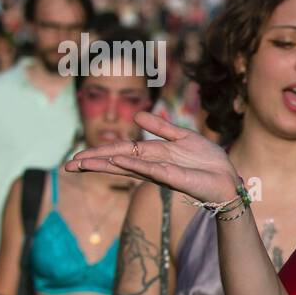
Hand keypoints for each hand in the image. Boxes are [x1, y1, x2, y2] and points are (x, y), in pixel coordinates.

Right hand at [64, 112, 238, 204]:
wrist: (227, 177)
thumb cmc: (207, 161)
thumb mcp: (182, 136)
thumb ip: (160, 127)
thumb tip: (136, 117)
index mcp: (153, 155)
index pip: (119, 153)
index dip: (99, 154)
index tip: (76, 159)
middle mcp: (152, 165)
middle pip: (117, 161)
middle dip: (93, 162)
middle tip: (68, 166)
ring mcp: (160, 172)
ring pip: (127, 167)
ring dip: (104, 164)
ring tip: (81, 164)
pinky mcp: (173, 177)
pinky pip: (149, 169)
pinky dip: (133, 164)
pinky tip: (116, 161)